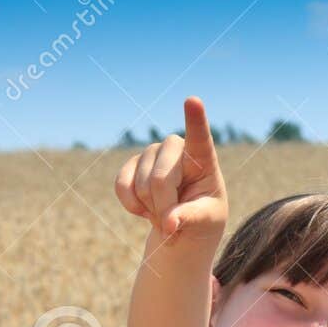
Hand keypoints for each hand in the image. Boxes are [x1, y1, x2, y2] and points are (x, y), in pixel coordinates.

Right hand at [113, 96, 226, 240]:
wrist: (182, 226)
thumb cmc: (203, 221)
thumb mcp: (206, 223)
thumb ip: (189, 219)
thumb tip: (169, 224)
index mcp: (204, 160)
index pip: (200, 138)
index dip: (195, 120)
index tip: (193, 100)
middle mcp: (177, 149)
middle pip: (161, 178)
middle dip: (164, 206)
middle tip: (175, 220)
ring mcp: (153, 153)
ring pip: (141, 184)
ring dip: (151, 208)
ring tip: (165, 211)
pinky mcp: (132, 165)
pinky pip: (122, 186)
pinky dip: (132, 205)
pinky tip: (145, 208)